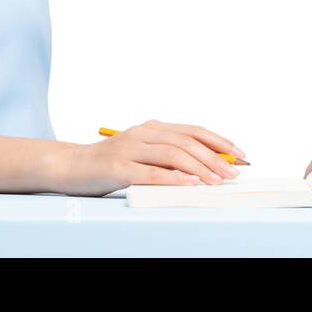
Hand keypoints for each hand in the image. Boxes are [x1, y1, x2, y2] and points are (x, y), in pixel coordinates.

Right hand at [66, 118, 246, 196]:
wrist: (71, 166)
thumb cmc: (111, 163)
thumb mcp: (142, 153)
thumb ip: (168, 156)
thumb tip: (207, 168)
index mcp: (152, 127)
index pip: (193, 130)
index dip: (219, 141)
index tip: (239, 154)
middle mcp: (143, 133)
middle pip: (187, 141)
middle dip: (215, 157)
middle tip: (232, 173)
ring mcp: (130, 148)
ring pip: (173, 154)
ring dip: (200, 168)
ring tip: (217, 180)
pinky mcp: (118, 167)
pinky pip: (151, 172)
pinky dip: (174, 177)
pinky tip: (190, 183)